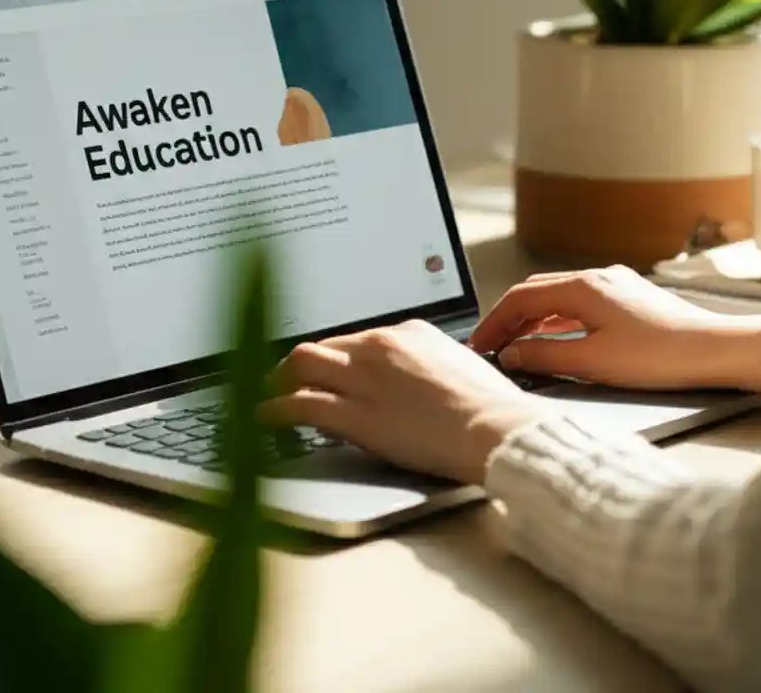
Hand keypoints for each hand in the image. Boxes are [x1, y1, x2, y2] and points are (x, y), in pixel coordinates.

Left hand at [262, 321, 549, 484]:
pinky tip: (266, 419)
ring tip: (270, 394)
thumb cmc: (491, 407)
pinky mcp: (353, 414)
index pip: (357, 338)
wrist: (494, 428)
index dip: (338, 357)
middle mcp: (380, 346)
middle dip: (301, 365)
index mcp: (409, 332)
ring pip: (300, 365)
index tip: (333, 370)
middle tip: (290, 381)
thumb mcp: (462, 368)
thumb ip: (432, 367)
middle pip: (322, 345)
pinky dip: (274, 411)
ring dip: (279, 379)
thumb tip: (422, 380)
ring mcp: (363, 378)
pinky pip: (298, 405)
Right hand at [469, 266, 760, 391]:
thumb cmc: (661, 356)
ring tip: (517, 347)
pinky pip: (581, 305)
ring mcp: (616, 287)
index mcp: (583, 287)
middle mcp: (598, 278)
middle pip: (537, 293)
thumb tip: (513, 354)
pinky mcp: (631, 301)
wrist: (714, 351)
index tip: (479, 345)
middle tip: (491, 345)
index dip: (494, 323)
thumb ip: (545, 356)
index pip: (520, 298)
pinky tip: (557, 342)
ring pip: (559, 298)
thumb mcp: (592, 361)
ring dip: (534, 321)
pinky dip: (559, 322)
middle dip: (509, 319)